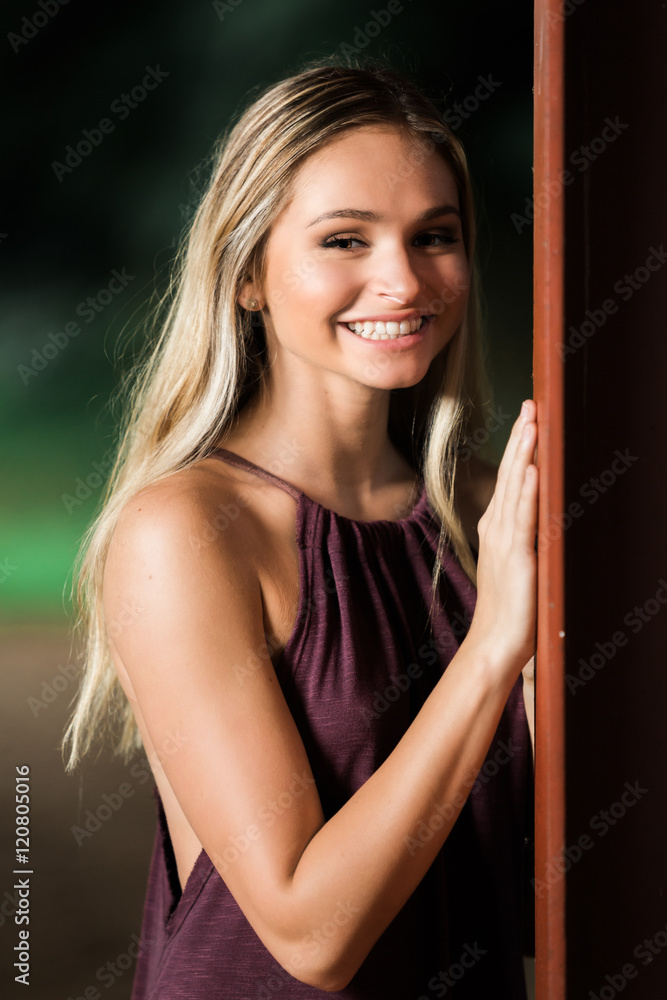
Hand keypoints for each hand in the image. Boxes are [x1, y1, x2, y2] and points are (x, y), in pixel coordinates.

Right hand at [464, 400, 537, 679]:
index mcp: (496, 527)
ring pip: (514, 487)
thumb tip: (539, 514)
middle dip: (521, 438)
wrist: (496, 641)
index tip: (527, 418)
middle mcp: (496, 527)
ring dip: (523, 454)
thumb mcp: (517, 564)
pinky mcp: (516, 555)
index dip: (517, 447)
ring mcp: (504, 540)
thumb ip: (524, 537)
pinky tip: (530, 470)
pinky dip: (526, 492)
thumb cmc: (508, 608)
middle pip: (510, 473)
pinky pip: (522, 518)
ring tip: (531, 423)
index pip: (509, 477)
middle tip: (530, 405)